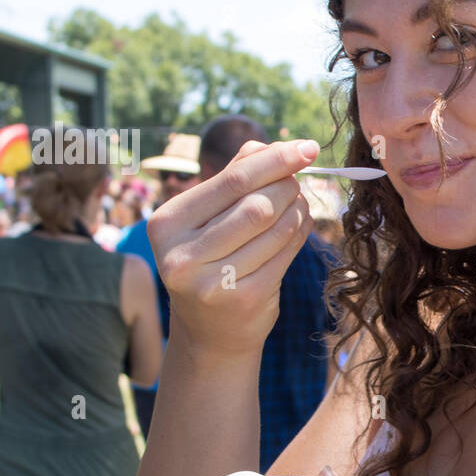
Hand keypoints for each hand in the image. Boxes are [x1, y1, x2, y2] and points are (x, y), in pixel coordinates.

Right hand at [147, 140, 317, 358]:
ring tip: (299, 203)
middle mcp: (182, 254)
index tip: (308, 147)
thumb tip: (270, 144)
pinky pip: (286, 253)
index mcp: (167, 223)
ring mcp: (212, 281)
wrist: (210, 331)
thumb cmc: (211, 260)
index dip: (275, 160)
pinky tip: (300, 224)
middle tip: (299, 181)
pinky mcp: (243, 299)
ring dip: (298, 209)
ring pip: (275, 228)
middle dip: (287, 186)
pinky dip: (300, 232)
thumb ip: (234, 176)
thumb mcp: (207, 219)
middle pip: (256, 204)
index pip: (231, 180)